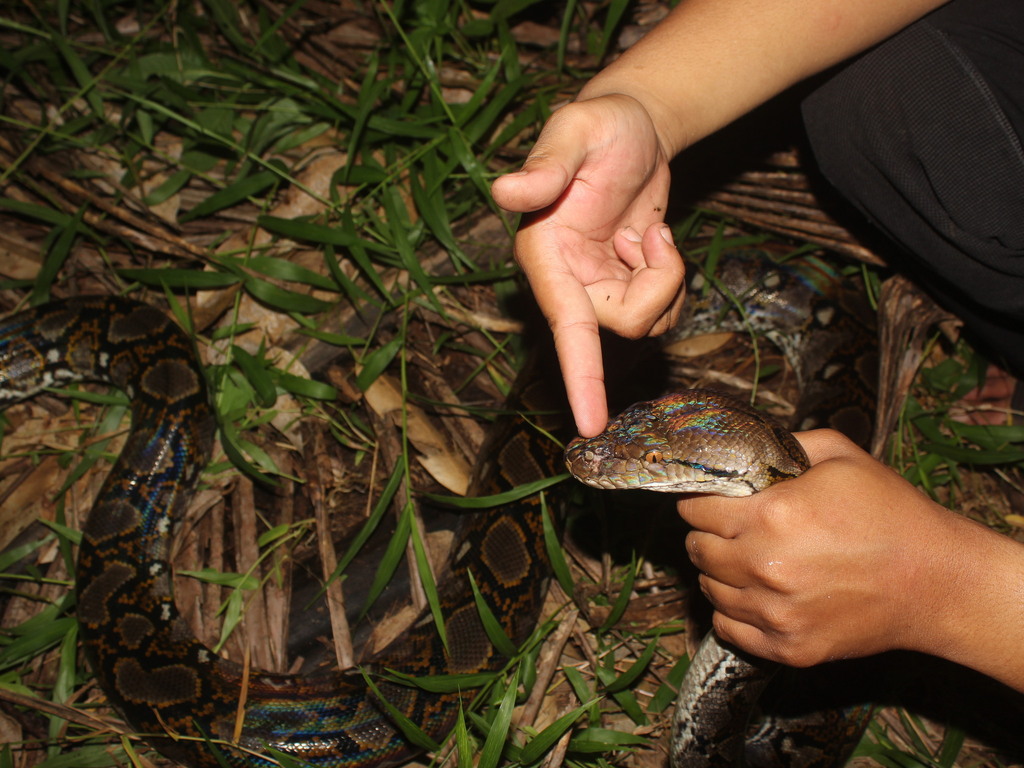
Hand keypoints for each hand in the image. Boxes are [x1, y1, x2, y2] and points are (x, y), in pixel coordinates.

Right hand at [491, 94, 685, 436]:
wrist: (632, 129)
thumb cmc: (601, 125)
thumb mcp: (577, 131)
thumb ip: (546, 164)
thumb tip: (504, 191)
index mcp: (547, 255)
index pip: (565, 327)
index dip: (579, 379)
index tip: (591, 427)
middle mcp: (568, 282)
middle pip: (628, 321)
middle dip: (659, 283)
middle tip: (655, 235)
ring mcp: (597, 290)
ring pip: (650, 320)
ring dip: (668, 278)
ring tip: (650, 233)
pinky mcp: (625, 289)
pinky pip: (665, 312)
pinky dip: (674, 282)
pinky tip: (656, 247)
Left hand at [675, 429, 967, 666]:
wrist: (937, 582)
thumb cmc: (890, 514)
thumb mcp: (839, 456)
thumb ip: (781, 445)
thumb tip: (738, 444)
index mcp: (773, 515)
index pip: (695, 508)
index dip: (700, 499)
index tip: (711, 499)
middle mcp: (766, 566)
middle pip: (697, 548)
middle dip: (707, 533)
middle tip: (730, 527)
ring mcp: (776, 612)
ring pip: (708, 588)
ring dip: (719, 571)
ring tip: (748, 558)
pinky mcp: (789, 647)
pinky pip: (728, 627)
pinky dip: (733, 610)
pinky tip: (757, 593)